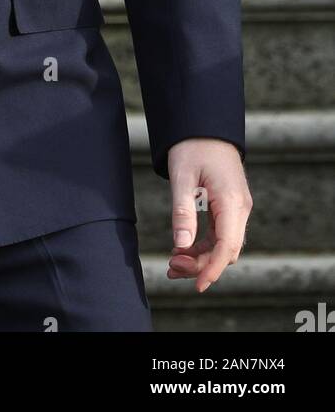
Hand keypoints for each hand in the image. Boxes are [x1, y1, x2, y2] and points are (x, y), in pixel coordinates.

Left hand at [166, 138, 251, 292]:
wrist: (204, 126)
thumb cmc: (192, 146)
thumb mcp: (182, 176)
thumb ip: (182, 212)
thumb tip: (181, 246)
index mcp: (231, 201)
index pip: (226, 247)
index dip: (212, 269)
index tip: (197, 286)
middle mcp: (240, 208)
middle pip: (225, 250)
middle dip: (200, 265)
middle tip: (171, 268)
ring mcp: (237, 207)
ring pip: (223, 245)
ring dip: (200, 257)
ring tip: (173, 262)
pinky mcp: (230, 206)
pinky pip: (220, 234)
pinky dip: (203, 245)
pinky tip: (182, 248)